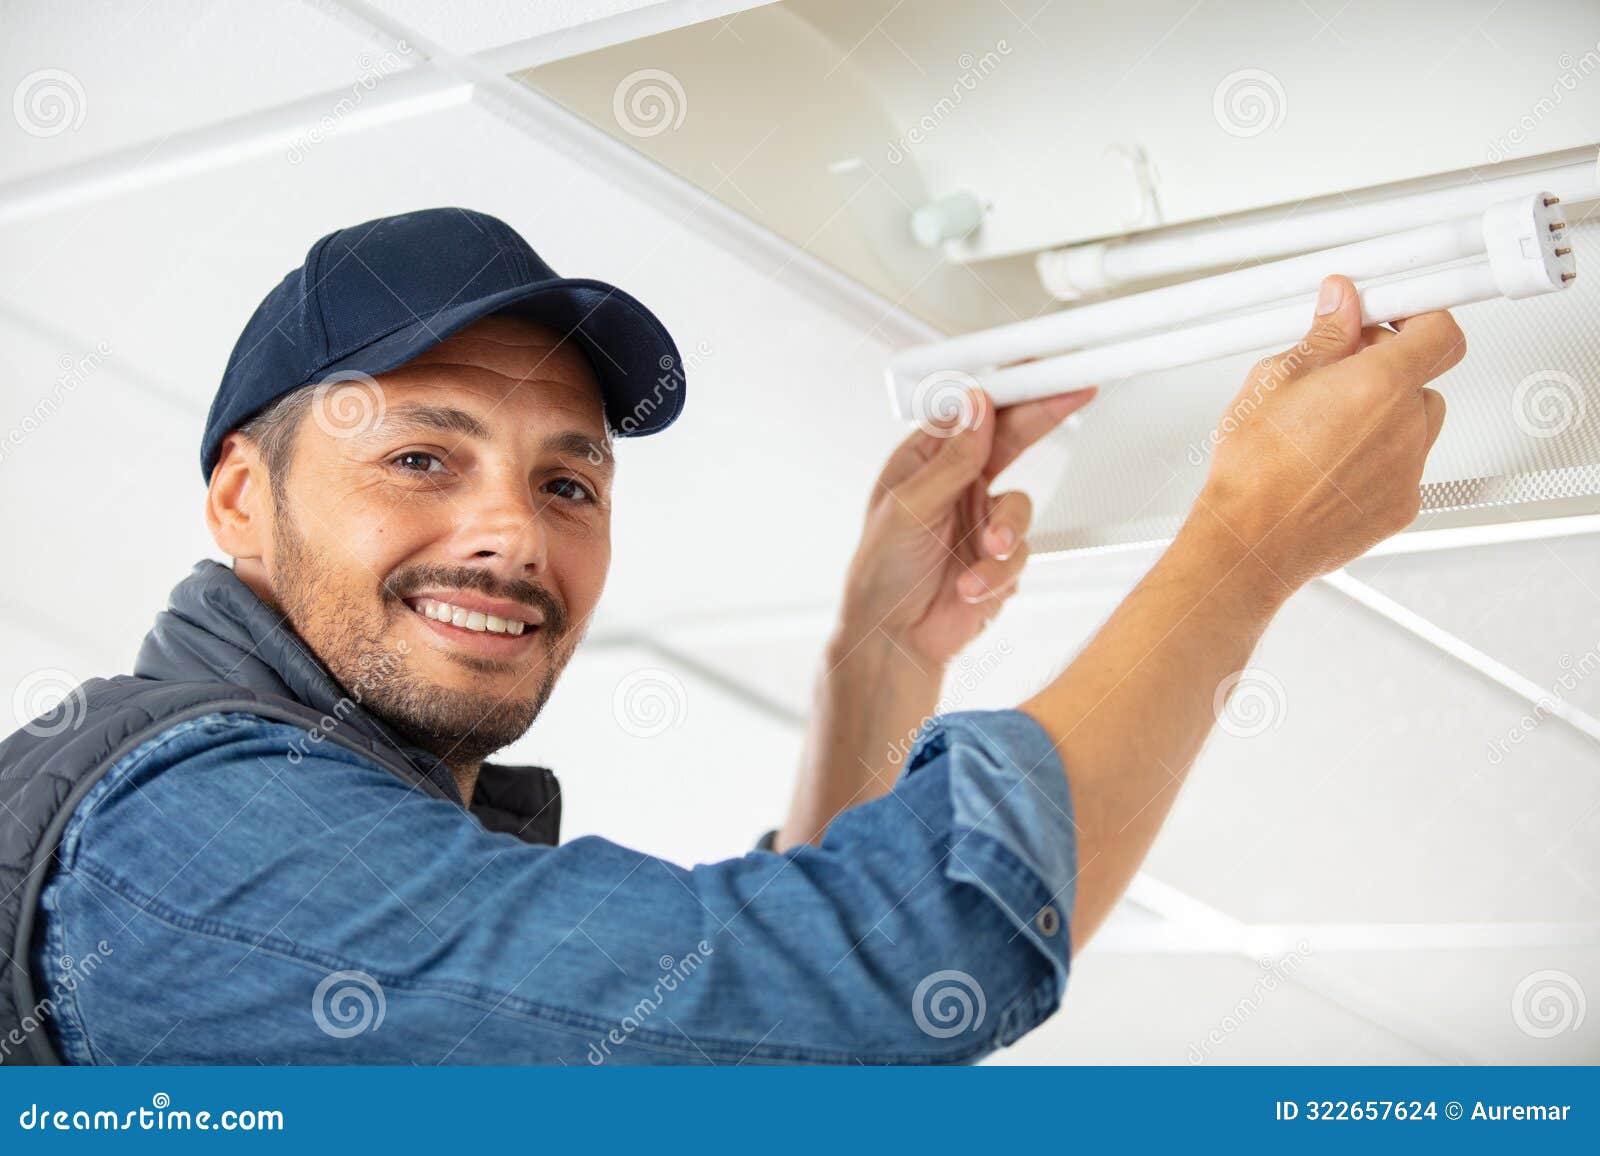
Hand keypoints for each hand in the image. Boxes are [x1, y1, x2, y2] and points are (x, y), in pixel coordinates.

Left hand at [838, 386, 1096, 665]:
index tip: (1040, 367)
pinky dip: (997, 572)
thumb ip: (951, 459)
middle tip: (1073, 395)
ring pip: (1022, 506)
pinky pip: (1020, 552)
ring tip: (985, 552)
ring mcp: (982, 521)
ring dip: (1006, 532)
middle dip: (1042, 419)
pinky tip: (970, 586)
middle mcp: (958, 484)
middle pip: (1012, 439)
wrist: (896, 640)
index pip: (973, 413)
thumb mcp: (908, 508)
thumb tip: (975, 405)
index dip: (1007, 388)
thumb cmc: (880, 574)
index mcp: (926, 461)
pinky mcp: (1001, 559)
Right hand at [1199, 274, 1463, 591]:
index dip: (1421, 318)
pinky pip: (1404, 469)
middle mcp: (1406, 427)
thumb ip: (1322, 337)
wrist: (1252, 540)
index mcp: (1380, 384)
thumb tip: (1340, 305)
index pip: (1440, 332)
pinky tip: (1332, 466)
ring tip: (1331, 428)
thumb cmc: (1256, 471)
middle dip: (1389, 372)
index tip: (1393, 320)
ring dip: (1386, 417)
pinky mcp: (1401, 506)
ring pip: (1415, 426)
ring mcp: (1409, 471)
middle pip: (1425, 380)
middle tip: (1341, 376)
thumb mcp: (1275, 380)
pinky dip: (1378, 461)